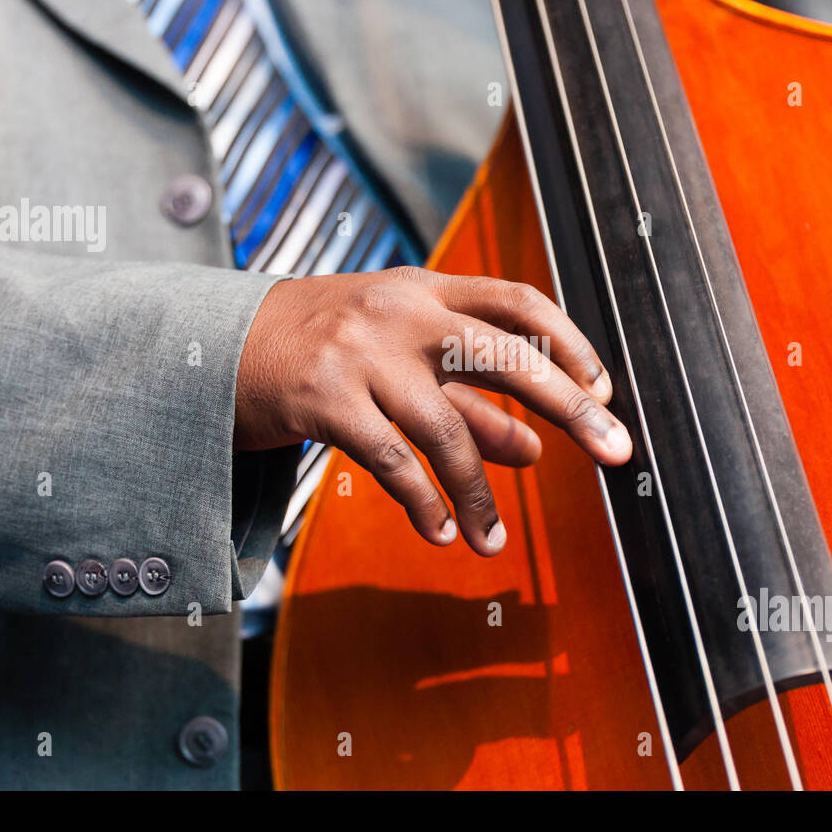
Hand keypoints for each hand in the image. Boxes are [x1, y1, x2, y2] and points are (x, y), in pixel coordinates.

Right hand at [235, 266, 632, 555]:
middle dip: (571, 404)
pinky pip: (391, 462)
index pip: (518, 302)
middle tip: (616, 450)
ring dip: (479, 494)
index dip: (570, 344)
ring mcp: (361, 351)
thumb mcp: (399, 360)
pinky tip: (442, 533)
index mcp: (426, 289)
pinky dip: (424, 505)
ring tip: (493, 543)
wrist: (215, 347)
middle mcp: (400, 310)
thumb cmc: (324, 351)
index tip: (604, 391)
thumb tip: (536, 449)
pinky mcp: (322, 397)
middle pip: (505, 356)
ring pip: (445, 429)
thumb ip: (466, 398)